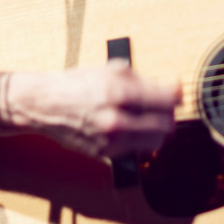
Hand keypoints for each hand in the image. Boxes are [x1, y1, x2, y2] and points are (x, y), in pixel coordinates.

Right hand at [11, 61, 182, 158]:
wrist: (46, 106)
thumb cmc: (77, 84)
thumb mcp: (111, 70)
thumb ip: (143, 78)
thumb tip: (171, 86)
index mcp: (120, 93)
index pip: (167, 100)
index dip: (177, 95)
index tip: (177, 92)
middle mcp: (117, 119)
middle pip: (166, 124)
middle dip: (167, 113)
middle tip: (162, 105)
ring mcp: (112, 140)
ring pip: (155, 141)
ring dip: (157, 129)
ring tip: (148, 117)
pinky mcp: (106, 153)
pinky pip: (136, 149)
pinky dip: (139, 139)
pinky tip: (129, 127)